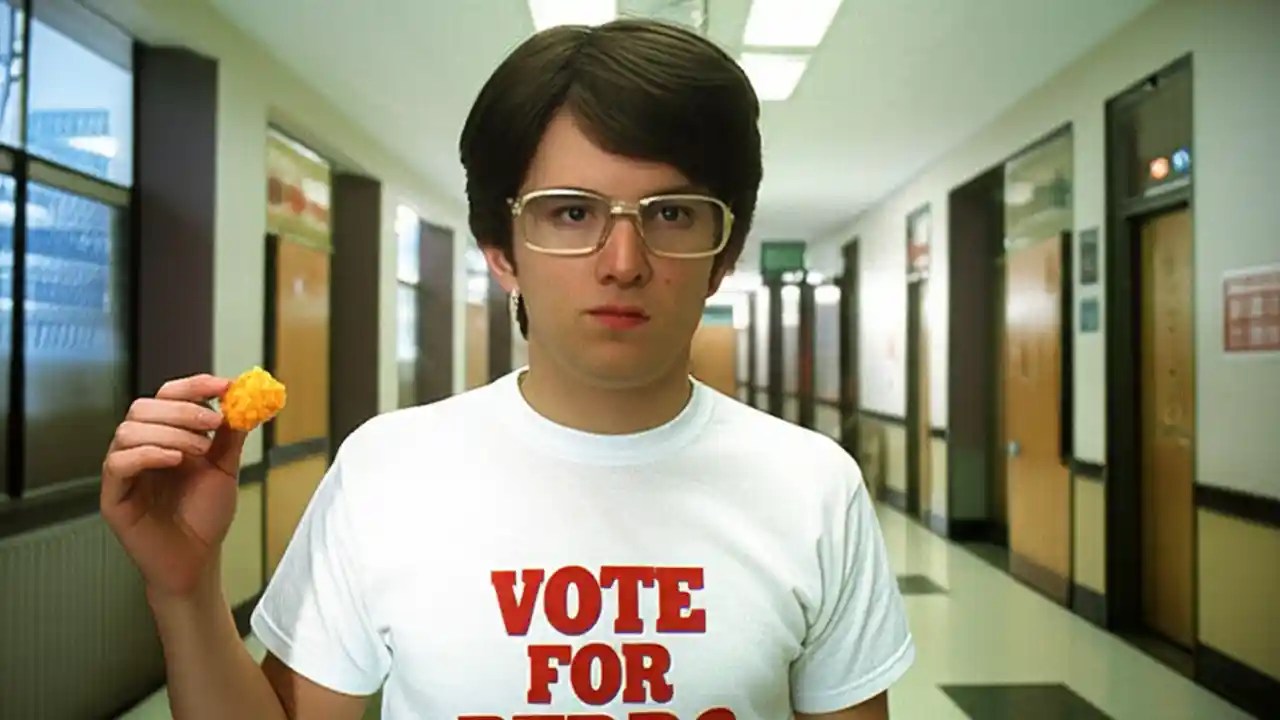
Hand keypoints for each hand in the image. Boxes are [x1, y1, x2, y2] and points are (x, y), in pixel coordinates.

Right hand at [101, 373, 247, 598]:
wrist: (196, 560)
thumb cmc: (204, 517)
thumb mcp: (224, 469)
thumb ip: (231, 436)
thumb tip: (245, 401)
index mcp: (165, 437)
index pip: (167, 396)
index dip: (194, 385)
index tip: (224, 386)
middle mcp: (140, 448)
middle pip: (145, 407)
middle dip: (183, 409)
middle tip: (214, 421)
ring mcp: (124, 471)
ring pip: (129, 430)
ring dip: (169, 431)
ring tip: (200, 449)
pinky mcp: (113, 495)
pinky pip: (118, 462)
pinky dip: (147, 453)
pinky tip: (175, 460)